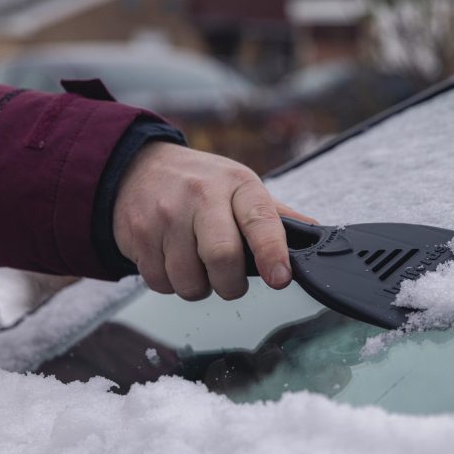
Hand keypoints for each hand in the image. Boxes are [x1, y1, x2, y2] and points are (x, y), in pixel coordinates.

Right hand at [113, 142, 314, 300]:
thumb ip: (276, 216)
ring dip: (198, 286)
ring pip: (189, 280)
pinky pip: (160, 282)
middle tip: (231, 281)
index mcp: (238, 185)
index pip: (261, 221)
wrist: (137, 167)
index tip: (280, 278)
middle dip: (231, 284)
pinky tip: (172, 260)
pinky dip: (170, 283)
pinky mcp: (137, 234)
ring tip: (197, 264)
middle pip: (222, 257)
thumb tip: (316, 236)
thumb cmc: (201, 184)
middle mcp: (201, 195)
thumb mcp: (241, 188)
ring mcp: (165, 214)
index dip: (273, 254)